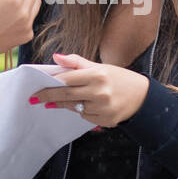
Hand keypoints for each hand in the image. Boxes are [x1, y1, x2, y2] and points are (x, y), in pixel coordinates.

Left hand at [30, 52, 148, 127]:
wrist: (142, 96)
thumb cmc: (118, 78)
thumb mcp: (100, 67)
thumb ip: (76, 62)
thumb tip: (56, 58)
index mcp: (97, 75)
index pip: (67, 79)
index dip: (49, 84)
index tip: (36, 89)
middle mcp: (100, 92)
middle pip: (66, 95)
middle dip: (48, 97)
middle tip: (34, 99)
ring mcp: (103, 108)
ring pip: (75, 108)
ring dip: (67, 104)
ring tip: (65, 100)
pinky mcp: (106, 120)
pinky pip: (86, 117)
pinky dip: (83, 111)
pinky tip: (91, 105)